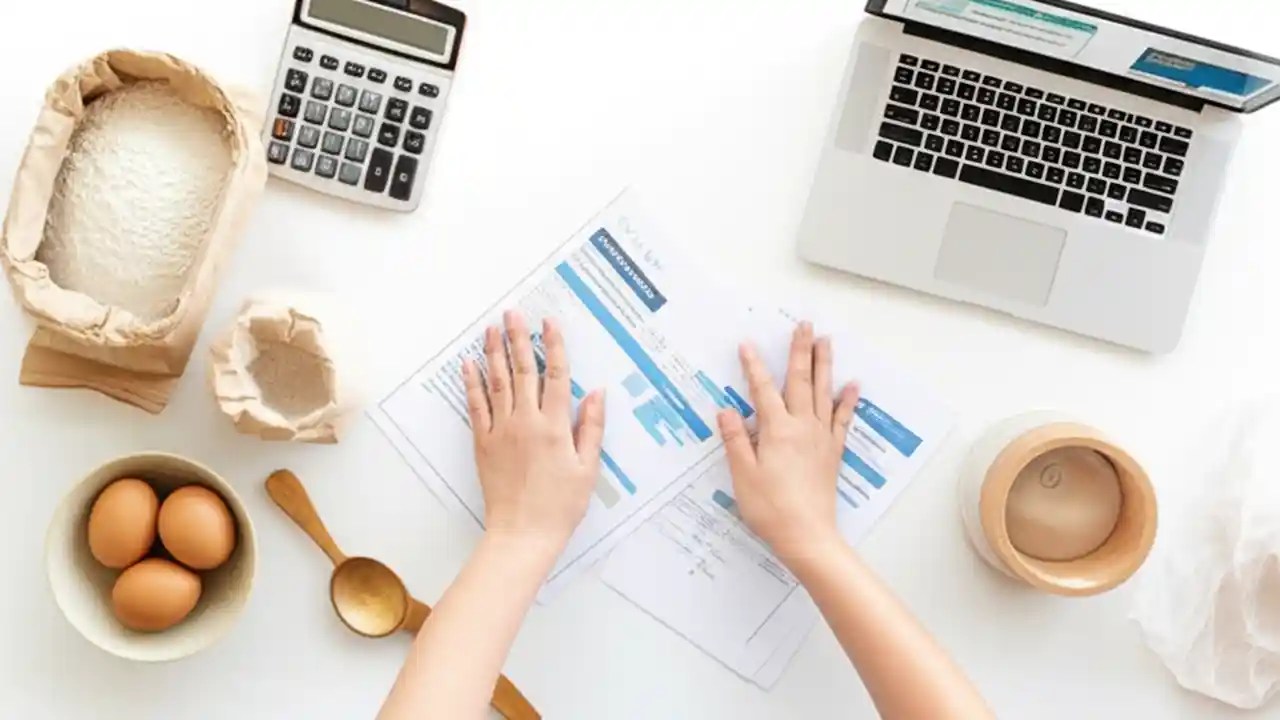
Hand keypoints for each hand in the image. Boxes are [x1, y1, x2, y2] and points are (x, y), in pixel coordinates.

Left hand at [462, 311, 604, 552]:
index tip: (549, 323)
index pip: (556, 376)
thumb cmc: (561, 505)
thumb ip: (592, 427)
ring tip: (492, 329)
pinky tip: (468, 365)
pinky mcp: (483, 444)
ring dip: (494, 352)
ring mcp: (501, 431)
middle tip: (513, 313)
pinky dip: (471, 384)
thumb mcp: (588, 468)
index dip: (554, 346)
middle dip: (518, 339)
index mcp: (555, 426)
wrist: (523, 534)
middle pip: (522, 371)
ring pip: (497, 382)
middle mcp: (526, 422)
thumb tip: (596, 392)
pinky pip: (476, 406)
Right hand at [718, 323, 858, 558]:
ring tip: (826, 341)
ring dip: (824, 365)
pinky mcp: (833, 452)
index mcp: (777, 430)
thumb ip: (736, 439)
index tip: (747, 344)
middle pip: (801, 381)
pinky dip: (848, 401)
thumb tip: (726, 410)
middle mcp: (803, 427)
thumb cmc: (770, 508)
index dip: (753, 366)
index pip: (762, 390)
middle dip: (800, 351)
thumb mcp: (743, 474)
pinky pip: (843, 419)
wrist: (807, 535)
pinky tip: (853, 385)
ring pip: (823, 392)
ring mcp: (821, 438)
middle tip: (804, 325)